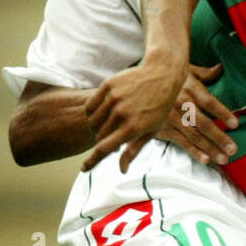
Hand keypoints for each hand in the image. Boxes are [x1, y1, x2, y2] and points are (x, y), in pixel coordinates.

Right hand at [81, 55, 185, 172]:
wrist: (161, 75)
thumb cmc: (158, 107)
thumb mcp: (150, 131)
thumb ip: (133, 150)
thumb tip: (122, 170)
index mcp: (132, 128)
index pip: (104, 149)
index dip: (92, 161)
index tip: (84, 169)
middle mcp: (121, 114)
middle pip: (98, 136)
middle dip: (103, 140)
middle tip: (115, 134)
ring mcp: (113, 99)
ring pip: (92, 122)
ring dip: (97, 127)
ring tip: (110, 123)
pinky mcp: (108, 86)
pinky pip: (90, 106)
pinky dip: (93, 113)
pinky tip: (104, 112)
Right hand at [154, 63, 239, 165]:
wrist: (140, 85)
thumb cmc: (169, 78)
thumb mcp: (187, 71)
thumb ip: (206, 73)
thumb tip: (222, 67)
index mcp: (189, 88)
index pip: (209, 102)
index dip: (222, 113)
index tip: (235, 124)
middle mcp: (181, 103)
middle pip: (203, 123)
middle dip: (219, 138)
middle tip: (232, 149)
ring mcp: (172, 117)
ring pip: (194, 135)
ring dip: (210, 148)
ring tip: (223, 159)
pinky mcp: (164, 128)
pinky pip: (181, 141)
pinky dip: (194, 151)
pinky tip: (205, 159)